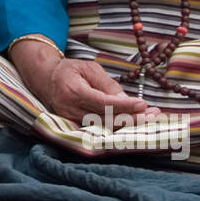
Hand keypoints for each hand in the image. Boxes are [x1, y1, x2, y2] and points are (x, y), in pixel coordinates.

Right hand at [10, 38, 158, 123]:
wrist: (46, 80)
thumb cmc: (70, 71)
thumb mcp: (89, 68)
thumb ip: (107, 85)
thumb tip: (126, 100)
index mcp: (73, 91)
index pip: (102, 103)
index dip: (124, 106)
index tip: (143, 104)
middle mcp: (70, 109)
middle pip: (106, 120)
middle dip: (132, 119)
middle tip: (153, 114)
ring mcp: (71, 121)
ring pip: (105, 129)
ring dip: (129, 126)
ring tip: (149, 119)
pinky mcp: (75, 128)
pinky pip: (100, 132)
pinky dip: (119, 130)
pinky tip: (135, 126)